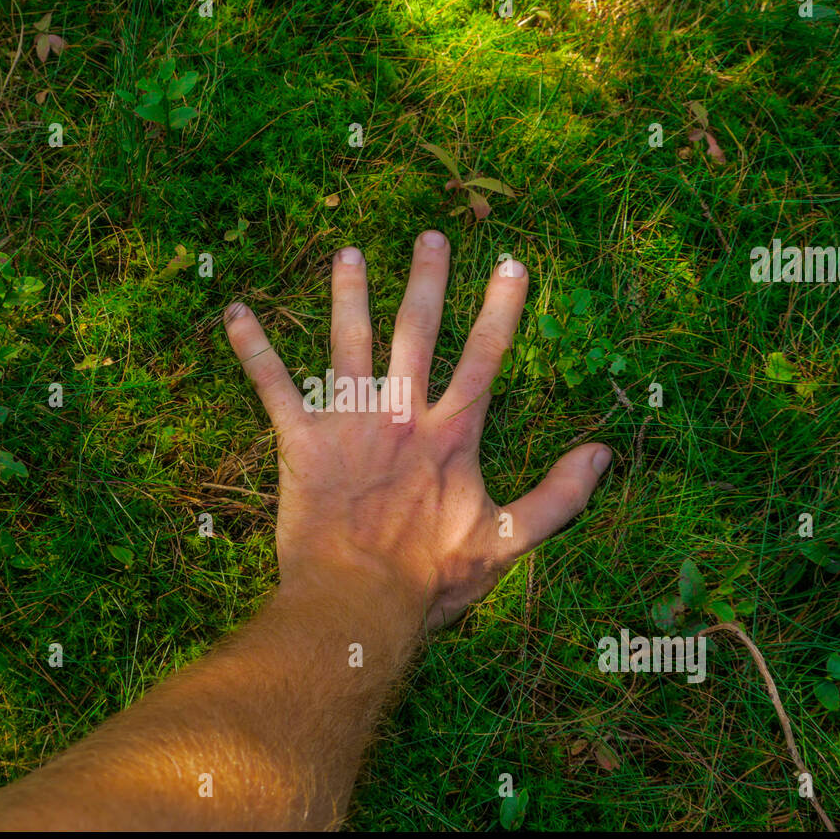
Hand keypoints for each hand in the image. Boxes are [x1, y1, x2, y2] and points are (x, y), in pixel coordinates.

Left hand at [224, 229, 611, 628]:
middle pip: (416, 332)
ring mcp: (349, 424)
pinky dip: (253, 349)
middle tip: (429, 236)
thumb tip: (604, 454)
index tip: (510, 263)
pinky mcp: (301, 443)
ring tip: (348, 253)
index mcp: (451, 434)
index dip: (500, 309)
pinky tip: (234, 313)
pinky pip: (273, 386)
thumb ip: (559, 497)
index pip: (484, 357)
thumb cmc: (432, 579)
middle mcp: (400, 415)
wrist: (358, 602)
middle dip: (425, 281)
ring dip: (348, 295)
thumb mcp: (509, 542)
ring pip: (348, 343)